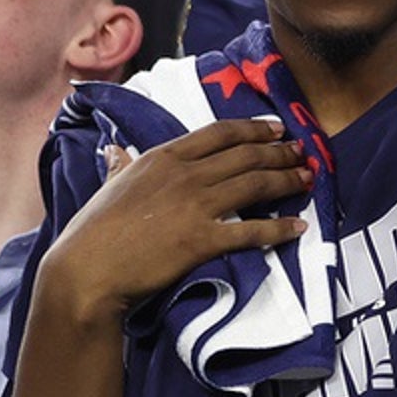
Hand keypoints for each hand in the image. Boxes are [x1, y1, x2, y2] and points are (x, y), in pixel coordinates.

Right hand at [41, 118, 311, 325]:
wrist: (88, 269)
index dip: (253, 128)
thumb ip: (120, 167)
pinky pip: (251, 231)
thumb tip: (114, 152)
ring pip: (254, 184)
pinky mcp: (202, 240)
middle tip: (302, 152)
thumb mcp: (108, 186)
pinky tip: (298, 227)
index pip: (219, 133)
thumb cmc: (94, 230)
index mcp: (163, 157)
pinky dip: (279, 229)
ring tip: (307, 179)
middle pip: (245, 155)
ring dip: (286, 180)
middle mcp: (185, 174)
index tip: (276, 127)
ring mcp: (196, 206)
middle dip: (279, 152)